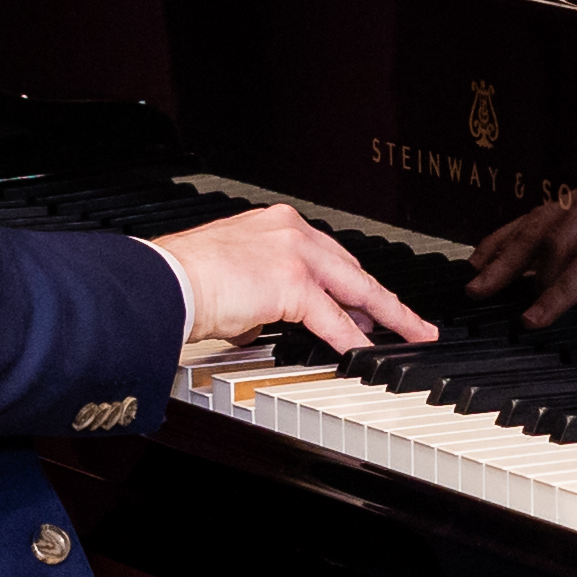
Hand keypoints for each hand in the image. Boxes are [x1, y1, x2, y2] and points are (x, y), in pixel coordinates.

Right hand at [162, 202, 436, 354]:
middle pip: (351, 268)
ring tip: (411, 334)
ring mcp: (296, 255)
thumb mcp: (231, 280)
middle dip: (382, 298)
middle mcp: (291, 231)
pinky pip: (334, 318)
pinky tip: (370, 353)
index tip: (367, 298)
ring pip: (357, 289)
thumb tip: (264, 323)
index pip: (328, 255)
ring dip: (389, 316)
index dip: (351, 281)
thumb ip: (258, 295)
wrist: (165, 282)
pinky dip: (355, 339)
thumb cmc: (182, 280)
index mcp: (276, 224)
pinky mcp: (294, 284)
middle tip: (405, 320)